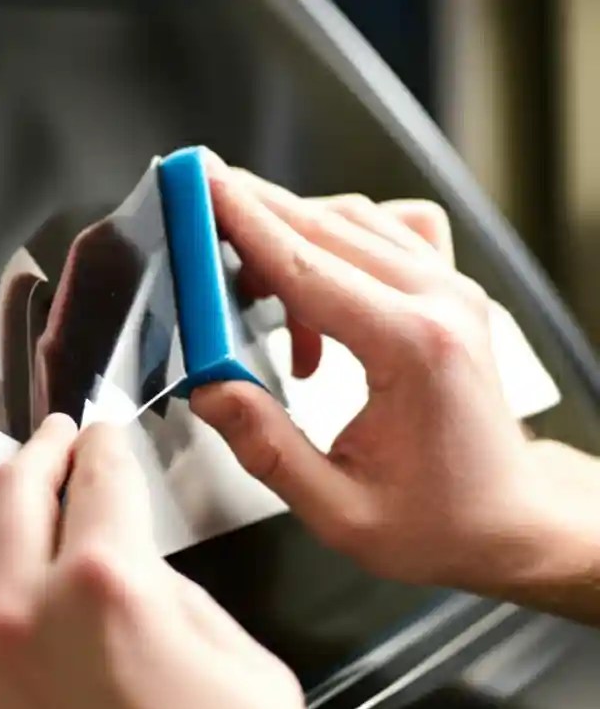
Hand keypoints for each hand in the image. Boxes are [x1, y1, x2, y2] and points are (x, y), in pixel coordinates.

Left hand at [0, 415, 302, 708]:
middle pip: (10, 492)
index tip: (108, 434)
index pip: (97, 476)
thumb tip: (138, 565)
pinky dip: (22, 586)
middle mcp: (33, 618)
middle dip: (39, 450)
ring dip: (22, 516)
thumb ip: (176, 595)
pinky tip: (54, 589)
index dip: (106, 443)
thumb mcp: (240, 664)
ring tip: (53, 502)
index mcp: (108, 587)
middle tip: (61, 437)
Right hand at [190, 155, 594, 595]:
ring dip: (289, 234)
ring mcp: (450, 289)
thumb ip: (267, 448)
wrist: (511, 520)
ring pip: (354, 221)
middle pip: (327, 227)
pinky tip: (311, 276)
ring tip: (241, 281)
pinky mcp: (448, 290)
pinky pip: (386, 231)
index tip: (202, 186)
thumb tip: (209, 390)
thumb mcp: (340, 511)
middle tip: (197, 196)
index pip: (308, 269)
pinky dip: (335, 238)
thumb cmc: (439, 522)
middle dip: (254, 209)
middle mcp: (439, 303)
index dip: (246, 226)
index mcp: (413, 349)